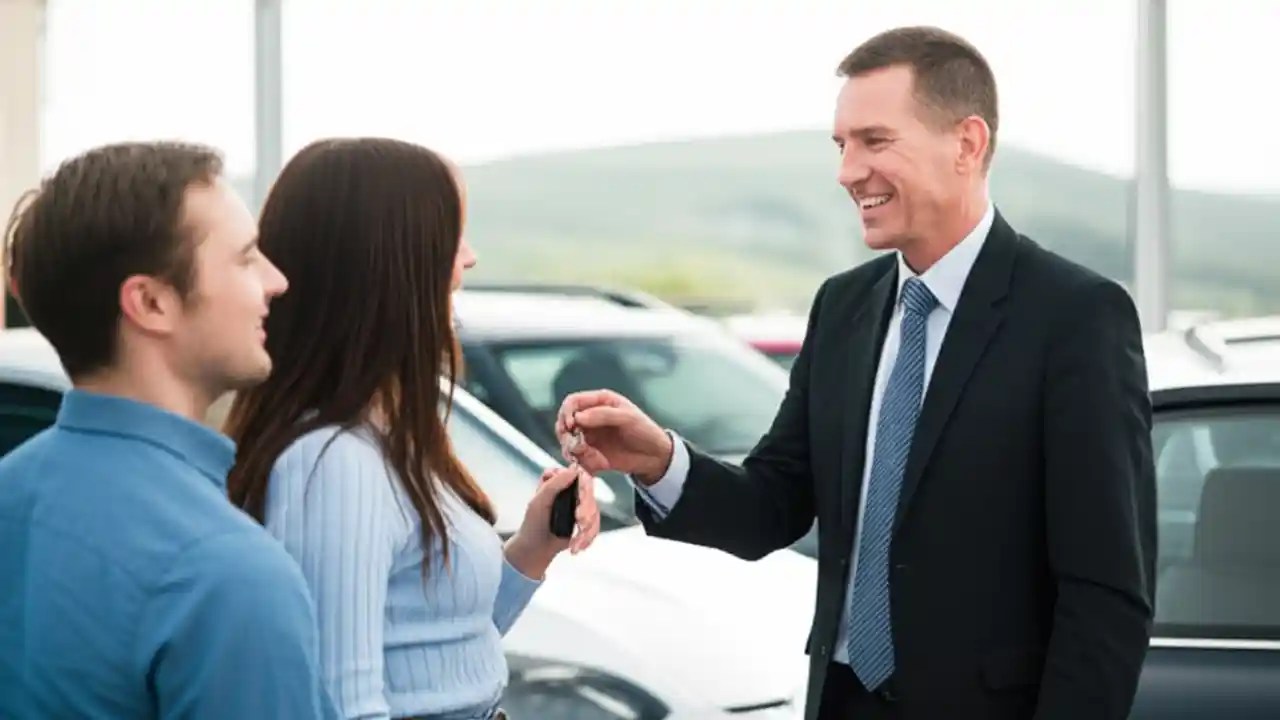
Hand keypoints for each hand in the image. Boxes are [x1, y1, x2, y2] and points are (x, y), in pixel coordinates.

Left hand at [505, 465, 600, 579]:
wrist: (535, 547)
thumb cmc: (533, 522)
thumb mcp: (538, 501)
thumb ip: (554, 485)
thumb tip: (574, 471)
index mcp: (559, 480)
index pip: (580, 476)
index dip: (585, 488)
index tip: (581, 500)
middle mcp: (571, 490)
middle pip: (590, 496)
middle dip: (587, 512)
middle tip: (581, 523)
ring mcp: (580, 505)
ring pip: (594, 512)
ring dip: (587, 530)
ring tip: (576, 542)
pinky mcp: (585, 520)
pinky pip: (595, 526)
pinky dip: (587, 538)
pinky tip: (577, 546)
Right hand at [556, 389, 673, 483]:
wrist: (655, 456)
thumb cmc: (645, 430)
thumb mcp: (627, 417)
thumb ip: (603, 415)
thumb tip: (578, 417)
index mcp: (599, 402)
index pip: (572, 402)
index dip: (567, 412)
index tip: (571, 426)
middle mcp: (590, 418)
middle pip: (564, 422)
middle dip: (565, 434)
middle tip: (575, 444)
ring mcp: (589, 436)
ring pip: (566, 441)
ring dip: (570, 449)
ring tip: (584, 454)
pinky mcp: (590, 454)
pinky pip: (576, 457)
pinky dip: (578, 461)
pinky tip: (591, 463)